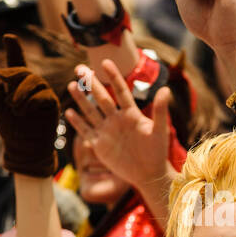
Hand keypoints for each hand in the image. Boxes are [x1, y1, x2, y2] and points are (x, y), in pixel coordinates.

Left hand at [0, 34, 60, 177]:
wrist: (23, 148)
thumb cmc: (10, 127)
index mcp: (16, 83)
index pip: (16, 61)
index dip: (13, 48)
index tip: (8, 36)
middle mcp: (32, 85)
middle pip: (24, 71)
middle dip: (12, 77)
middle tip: (4, 93)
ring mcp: (43, 93)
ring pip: (34, 81)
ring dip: (20, 93)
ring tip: (13, 108)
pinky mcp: (52, 104)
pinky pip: (44, 95)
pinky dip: (31, 101)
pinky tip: (23, 111)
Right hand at [65, 59, 172, 191]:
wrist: (149, 173)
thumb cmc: (157, 152)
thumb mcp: (160, 131)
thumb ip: (161, 111)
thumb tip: (166, 89)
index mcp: (131, 114)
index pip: (121, 91)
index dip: (113, 77)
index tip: (105, 62)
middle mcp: (116, 119)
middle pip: (102, 98)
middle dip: (91, 84)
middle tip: (80, 68)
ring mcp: (106, 131)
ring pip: (91, 112)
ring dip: (81, 99)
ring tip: (72, 84)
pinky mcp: (99, 145)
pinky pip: (86, 132)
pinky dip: (78, 122)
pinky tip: (69, 112)